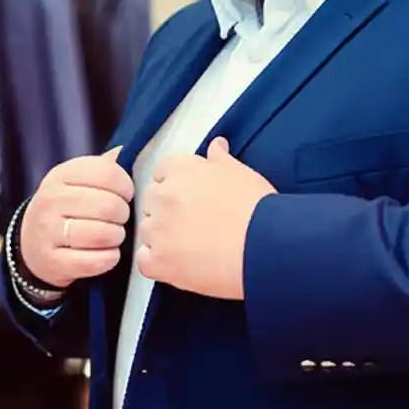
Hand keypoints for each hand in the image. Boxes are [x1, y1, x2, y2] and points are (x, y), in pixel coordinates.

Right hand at [20, 147, 133, 288]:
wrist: (33, 242)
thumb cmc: (67, 206)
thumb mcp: (77, 180)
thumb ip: (103, 166)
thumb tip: (126, 149)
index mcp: (60, 175)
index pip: (108, 173)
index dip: (126, 186)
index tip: (126, 194)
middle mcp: (50, 201)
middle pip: (109, 206)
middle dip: (124, 214)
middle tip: (120, 218)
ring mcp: (48, 232)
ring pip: (104, 234)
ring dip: (118, 237)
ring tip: (114, 234)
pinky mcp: (53, 262)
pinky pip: (97, 261)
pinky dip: (110, 258)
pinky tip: (107, 252)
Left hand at [137, 137, 275, 299]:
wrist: (264, 245)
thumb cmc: (255, 205)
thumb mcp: (240, 172)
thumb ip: (220, 158)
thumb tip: (216, 144)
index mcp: (179, 170)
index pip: (162, 172)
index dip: (176, 185)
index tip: (191, 198)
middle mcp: (162, 196)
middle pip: (151, 200)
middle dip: (166, 209)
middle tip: (193, 223)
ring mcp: (157, 230)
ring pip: (146, 230)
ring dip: (161, 236)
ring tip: (189, 246)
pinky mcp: (159, 261)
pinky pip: (144, 260)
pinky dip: (156, 262)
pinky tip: (177, 263)